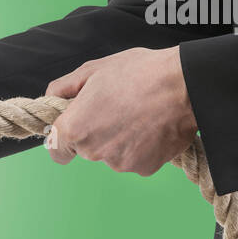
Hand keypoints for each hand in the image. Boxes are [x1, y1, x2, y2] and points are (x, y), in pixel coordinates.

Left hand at [45, 46, 197, 175]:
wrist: (185, 86)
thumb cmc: (139, 73)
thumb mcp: (93, 70)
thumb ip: (64, 87)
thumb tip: (52, 97)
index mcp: (75, 128)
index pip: (56, 150)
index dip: (64, 141)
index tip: (75, 130)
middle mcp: (93, 151)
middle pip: (87, 149)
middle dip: (96, 133)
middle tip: (116, 108)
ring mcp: (119, 163)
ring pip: (113, 154)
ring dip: (121, 140)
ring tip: (139, 114)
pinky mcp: (144, 168)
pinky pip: (137, 159)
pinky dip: (142, 147)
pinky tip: (152, 126)